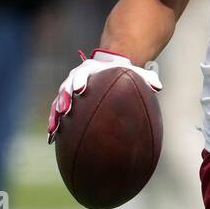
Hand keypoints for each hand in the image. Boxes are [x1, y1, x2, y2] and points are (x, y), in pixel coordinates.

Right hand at [47, 48, 161, 142]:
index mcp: (89, 70)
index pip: (81, 74)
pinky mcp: (67, 104)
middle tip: (64, 109)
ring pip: (58, 103)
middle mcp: (75, 79)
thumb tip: (158, 86)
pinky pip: (58, 115)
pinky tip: (51, 140)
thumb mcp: (134, 73)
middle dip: (64, 99)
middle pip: (66, 88)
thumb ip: (146, 77)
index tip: (80, 90)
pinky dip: (55, 125)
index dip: (79, 81)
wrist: (108, 69)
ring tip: (52, 129)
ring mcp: (69, 92)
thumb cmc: (122, 72)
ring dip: (55, 115)